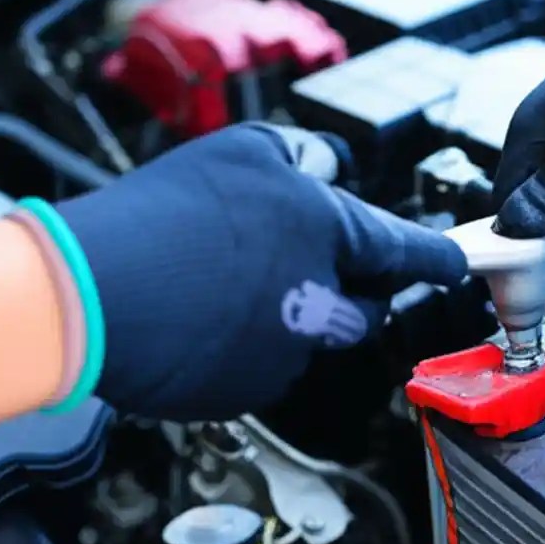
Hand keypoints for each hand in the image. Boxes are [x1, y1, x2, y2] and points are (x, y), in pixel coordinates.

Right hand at [56, 125, 466, 419]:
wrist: (91, 295)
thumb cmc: (162, 217)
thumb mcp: (241, 153)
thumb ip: (300, 160)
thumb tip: (328, 171)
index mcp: (327, 232)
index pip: (404, 250)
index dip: (434, 259)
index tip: (453, 264)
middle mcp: (322, 299)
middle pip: (362, 307)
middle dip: (346, 292)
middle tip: (295, 270)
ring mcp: (289, 351)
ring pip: (309, 338)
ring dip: (286, 318)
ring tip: (219, 290)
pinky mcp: (250, 390)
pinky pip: (264, 367)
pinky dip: (243, 348)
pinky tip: (200, 323)